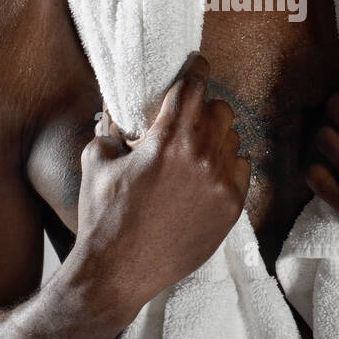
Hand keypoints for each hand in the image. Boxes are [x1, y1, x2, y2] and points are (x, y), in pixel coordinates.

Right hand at [72, 52, 251, 313]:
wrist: (119, 272)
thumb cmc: (104, 217)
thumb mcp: (95, 162)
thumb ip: (110, 127)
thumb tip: (119, 109)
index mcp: (167, 140)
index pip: (193, 86)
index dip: (196, 70)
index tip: (197, 65)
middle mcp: (201, 157)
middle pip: (220, 109)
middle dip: (204, 108)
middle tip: (188, 119)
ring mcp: (221, 184)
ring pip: (233, 139)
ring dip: (216, 138)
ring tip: (195, 151)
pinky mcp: (231, 209)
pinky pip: (242, 169)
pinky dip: (227, 166)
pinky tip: (207, 175)